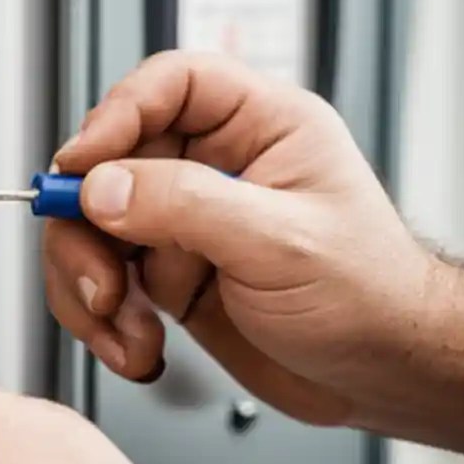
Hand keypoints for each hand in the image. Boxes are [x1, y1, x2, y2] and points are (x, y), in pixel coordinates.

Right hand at [46, 51, 438, 425]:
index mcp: (260, 127)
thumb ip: (186, 205)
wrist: (383, 378)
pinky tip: (138, 347)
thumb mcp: (282, 244)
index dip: (116, 115)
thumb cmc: (371, 298)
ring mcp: (184, 223)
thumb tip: (102, 186)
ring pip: (91, 228)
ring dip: (90, 286)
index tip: (80, 164)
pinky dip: (103, 321)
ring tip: (124, 328)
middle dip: (87, 228)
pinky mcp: (166, 275)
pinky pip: (101, 282)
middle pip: (109, 163)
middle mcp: (213, 167)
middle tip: (99, 279)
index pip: (171, 86)